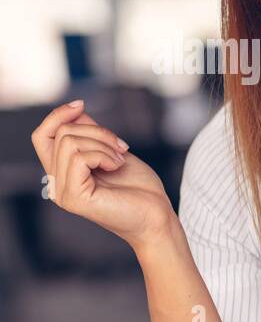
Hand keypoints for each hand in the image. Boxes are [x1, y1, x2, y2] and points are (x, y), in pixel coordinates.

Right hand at [31, 100, 174, 248]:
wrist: (157, 216)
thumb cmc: (140, 188)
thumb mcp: (112, 151)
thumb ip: (90, 135)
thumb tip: (75, 110)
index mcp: (63, 172)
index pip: (42, 136)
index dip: (58, 116)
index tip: (81, 105)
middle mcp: (57, 183)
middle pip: (62, 134)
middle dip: (97, 131)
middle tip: (121, 147)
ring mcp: (63, 192)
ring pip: (70, 142)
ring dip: (104, 144)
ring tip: (120, 160)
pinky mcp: (74, 197)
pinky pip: (79, 157)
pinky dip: (104, 155)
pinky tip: (117, 166)